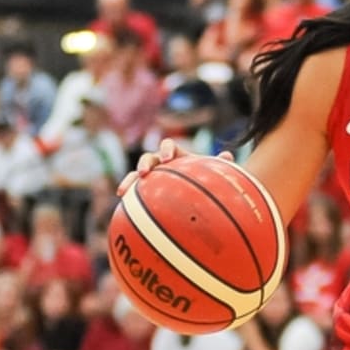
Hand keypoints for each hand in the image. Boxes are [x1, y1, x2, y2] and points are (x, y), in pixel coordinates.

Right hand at [118, 140, 236, 198]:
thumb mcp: (212, 174)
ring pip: (137, 175)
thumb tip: (228, 155)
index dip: (166, 149)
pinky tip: (122, 204)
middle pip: (149, 158)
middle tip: (145, 172)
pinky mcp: (146, 190)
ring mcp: (153, 177)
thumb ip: (218, 165)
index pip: (168, 145)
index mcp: (177, 156)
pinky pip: (135, 192)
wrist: (198, 192)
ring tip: (123, 190)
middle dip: (145, 163)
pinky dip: (128, 196)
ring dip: (130, 179)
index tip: (168, 158)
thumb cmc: (206, 181)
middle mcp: (162, 164)